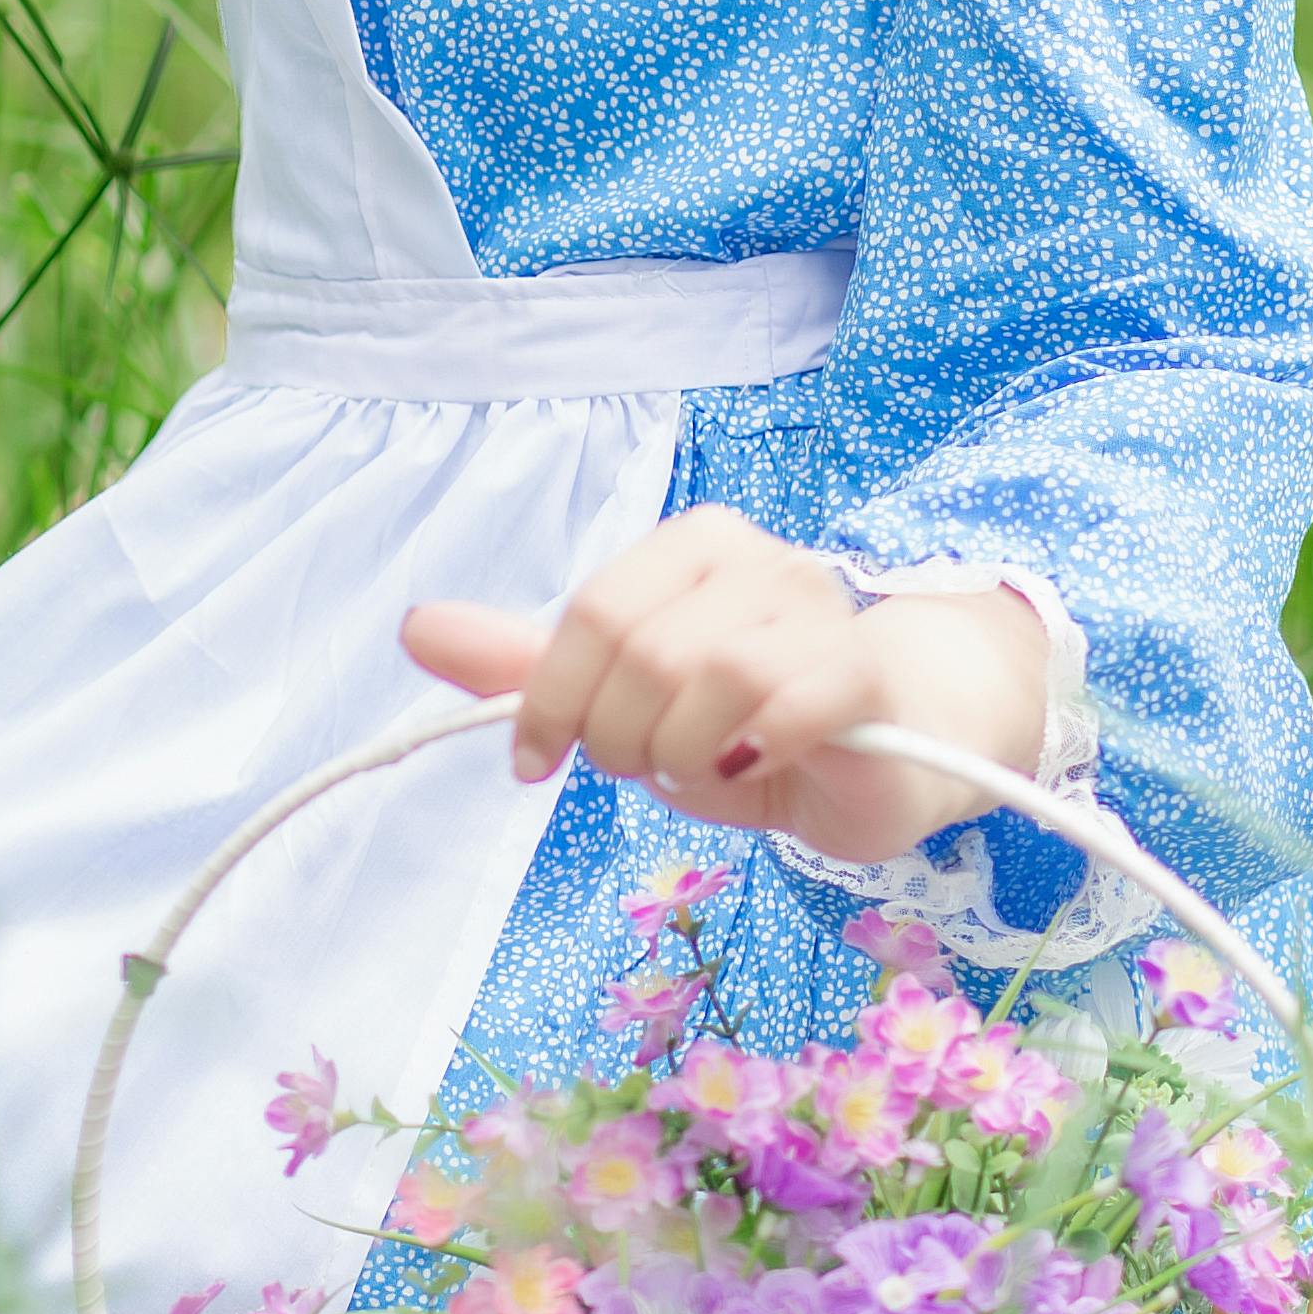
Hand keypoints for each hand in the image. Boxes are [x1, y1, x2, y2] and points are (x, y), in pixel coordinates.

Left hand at [400, 504, 1051, 872]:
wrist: (894, 754)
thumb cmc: (749, 723)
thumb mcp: (627, 701)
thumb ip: (531, 667)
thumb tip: (417, 629)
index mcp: (693, 547)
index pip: (592, 613)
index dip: (548, 698)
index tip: (535, 764)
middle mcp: (758, 560)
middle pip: (642, 649)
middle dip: (619, 736)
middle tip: (645, 765)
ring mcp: (819, 611)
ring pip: (709, 675)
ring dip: (685, 754)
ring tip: (706, 766)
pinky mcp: (866, 674)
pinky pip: (789, 702)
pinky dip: (752, 749)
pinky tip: (754, 764)